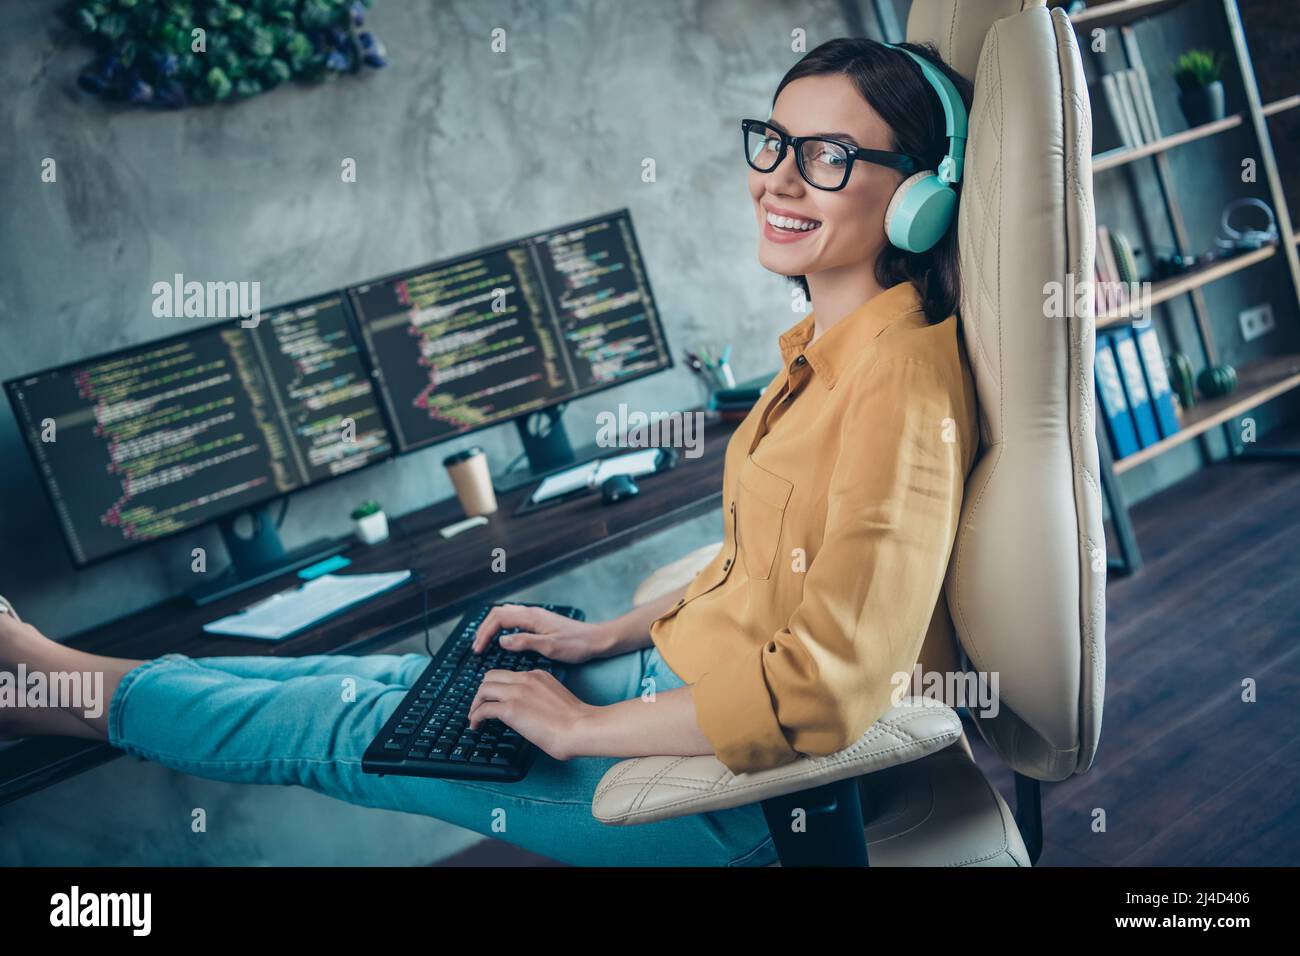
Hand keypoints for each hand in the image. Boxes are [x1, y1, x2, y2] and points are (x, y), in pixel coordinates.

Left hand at [467, 669, 596, 760]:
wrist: (580, 728)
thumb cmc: (575, 721)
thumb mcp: (555, 698)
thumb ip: (540, 698)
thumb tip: (530, 713)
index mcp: (537, 675)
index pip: (508, 675)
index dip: (497, 687)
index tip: (494, 699)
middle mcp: (525, 678)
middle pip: (490, 677)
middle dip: (482, 692)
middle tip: (480, 707)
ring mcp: (516, 692)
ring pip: (483, 689)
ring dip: (475, 704)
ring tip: (474, 718)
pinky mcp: (510, 709)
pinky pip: (483, 709)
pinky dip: (475, 717)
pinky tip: (476, 726)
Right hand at [471, 603, 614, 663]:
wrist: (597, 640)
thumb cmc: (577, 645)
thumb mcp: (550, 647)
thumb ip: (524, 642)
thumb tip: (501, 640)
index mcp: (532, 617)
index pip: (498, 618)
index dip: (484, 633)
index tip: (478, 650)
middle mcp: (532, 612)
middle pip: (498, 613)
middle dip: (484, 628)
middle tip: (477, 647)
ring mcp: (536, 615)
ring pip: (506, 614)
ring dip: (492, 626)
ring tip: (485, 643)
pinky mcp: (540, 621)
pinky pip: (514, 618)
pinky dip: (502, 626)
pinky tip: (503, 638)